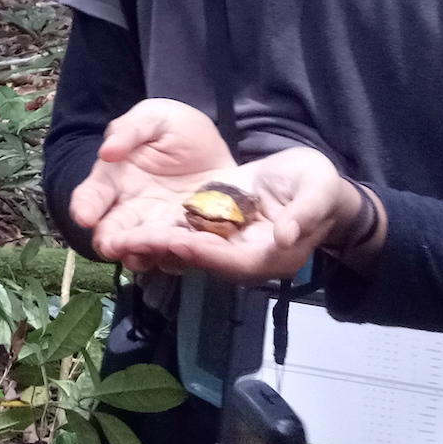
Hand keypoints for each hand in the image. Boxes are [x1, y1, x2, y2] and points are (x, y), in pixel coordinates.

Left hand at [68, 99, 362, 281]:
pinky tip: (131, 223)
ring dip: (155, 244)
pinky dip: (159, 230)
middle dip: (168, 251)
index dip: (208, 254)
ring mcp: (227, 243)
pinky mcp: (214, 227)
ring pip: (187, 249)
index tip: (179, 242)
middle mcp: (246, 257)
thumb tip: (283, 237)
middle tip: (133, 241)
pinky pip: (184, 233)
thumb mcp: (319, 190)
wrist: (311, 182)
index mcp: (274, 255)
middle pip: (203, 260)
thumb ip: (303, 214)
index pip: (236, 261)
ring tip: (122, 236)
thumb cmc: (320, 186)